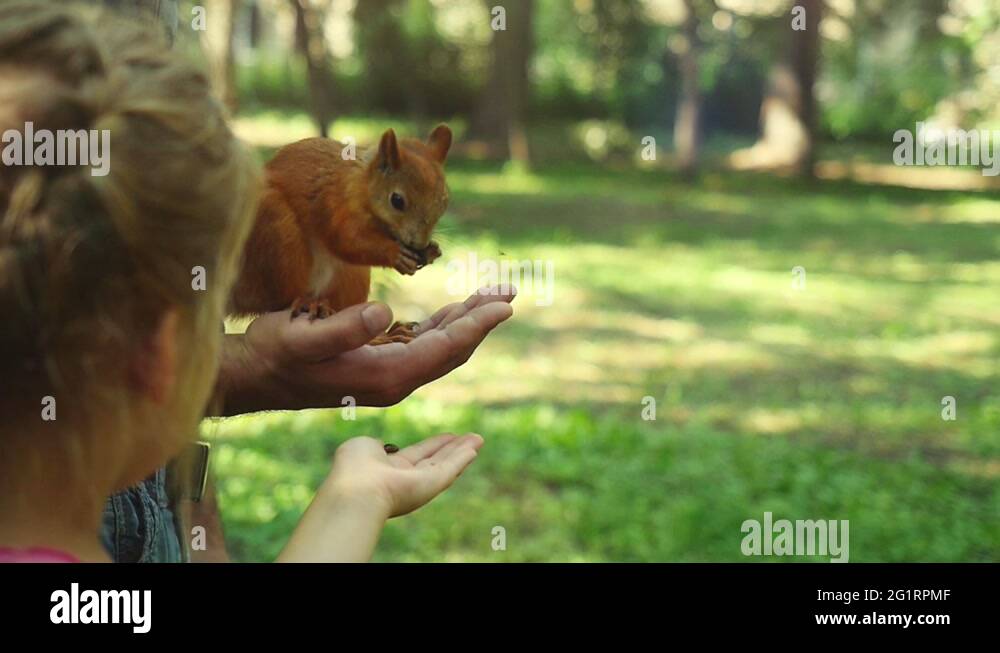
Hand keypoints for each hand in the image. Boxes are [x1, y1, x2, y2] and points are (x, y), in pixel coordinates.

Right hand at [216, 286, 514, 414]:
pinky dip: (444, 326)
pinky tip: (456, 311)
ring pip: (441, 347)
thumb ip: (344, 328)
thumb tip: (385, 312)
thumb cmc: (275, 354)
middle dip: (482, 319)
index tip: (505, 303)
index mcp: (385, 375)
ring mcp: (389, 375)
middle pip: (453, 349)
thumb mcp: (302, 337)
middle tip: (510, 290)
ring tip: (493, 295)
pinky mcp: (380, 366)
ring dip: (467, 320)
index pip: (445, 347)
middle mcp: (395, 380)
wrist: (254, 375)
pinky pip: (424, 346)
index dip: (477, 323)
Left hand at [323, 433, 483, 517]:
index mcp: (387, 468)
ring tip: (478, 439)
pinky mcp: (430, 485)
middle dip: (453, 448)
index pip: (415, 455)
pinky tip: (473, 449)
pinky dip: (462, 459)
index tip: (447, 436)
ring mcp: (419, 483)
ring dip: (463, 452)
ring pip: (445, 465)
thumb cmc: (352, 468)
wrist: (356, 491)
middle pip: (435, 460)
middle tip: (471, 437)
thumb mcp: (361, 446)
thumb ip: (375, 445)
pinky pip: (449, 470)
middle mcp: (405, 478)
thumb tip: (383, 447)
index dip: (432, 445)